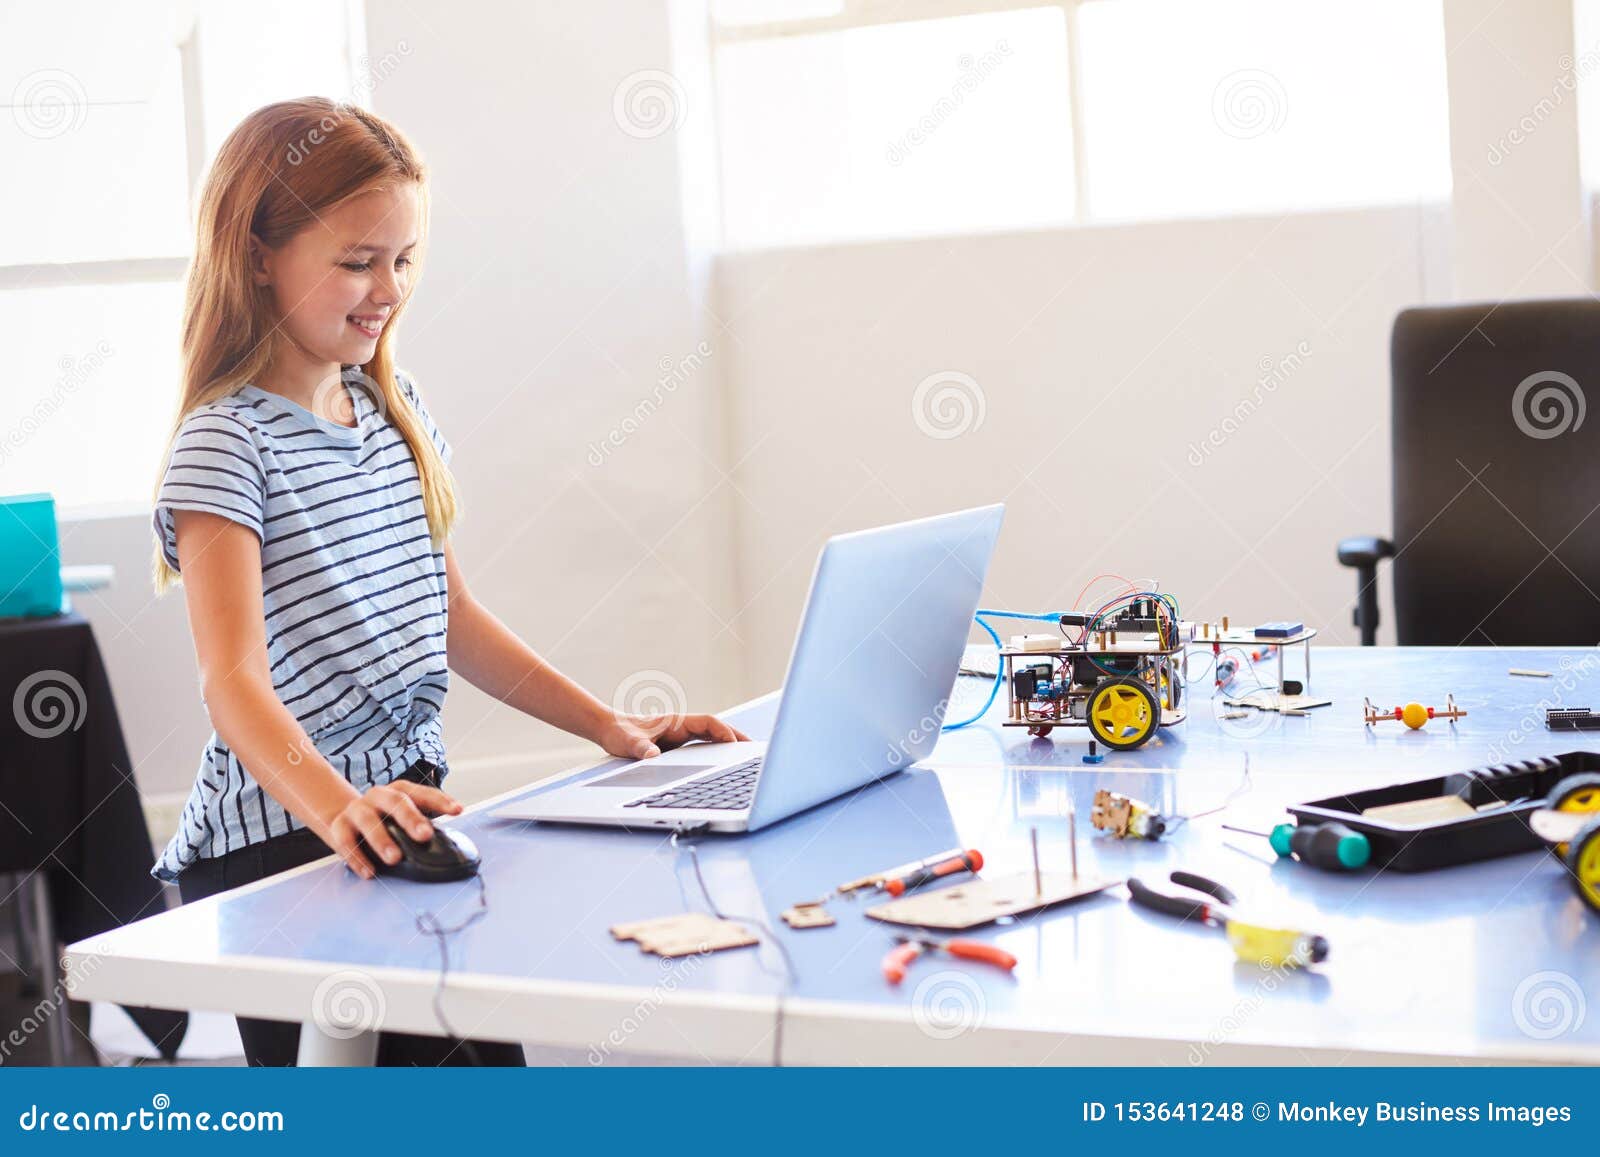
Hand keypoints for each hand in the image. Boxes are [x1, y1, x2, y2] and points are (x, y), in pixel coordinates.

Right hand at [321, 780, 462, 879]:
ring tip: (395, 859)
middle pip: (395, 801)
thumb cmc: (384, 821)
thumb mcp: (402, 819)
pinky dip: (357, 857)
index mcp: (399, 791)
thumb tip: (448, 847)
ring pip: (369, 820)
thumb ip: (421, 827)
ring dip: (382, 840)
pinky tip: (369, 872)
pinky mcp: (338, 826)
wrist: (343, 819)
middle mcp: (378, 796)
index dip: (440, 801)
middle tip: (425, 835)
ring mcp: (356, 809)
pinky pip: (346, 841)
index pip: (422, 793)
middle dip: (411, 818)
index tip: (458, 810)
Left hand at [596, 711, 750, 759]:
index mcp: (676, 722)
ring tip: (746, 756)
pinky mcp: (678, 743)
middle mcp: (681, 726)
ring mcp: (681, 734)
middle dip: (735, 737)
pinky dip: (717, 750)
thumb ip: (641, 749)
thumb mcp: (628, 743)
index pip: (707, 722)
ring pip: (711, 737)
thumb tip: (653, 755)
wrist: (609, 729)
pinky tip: (724, 761)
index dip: (722, 731)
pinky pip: (703, 745)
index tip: (734, 744)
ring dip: (728, 744)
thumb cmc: (619, 733)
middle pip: (715, 728)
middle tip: (753, 749)